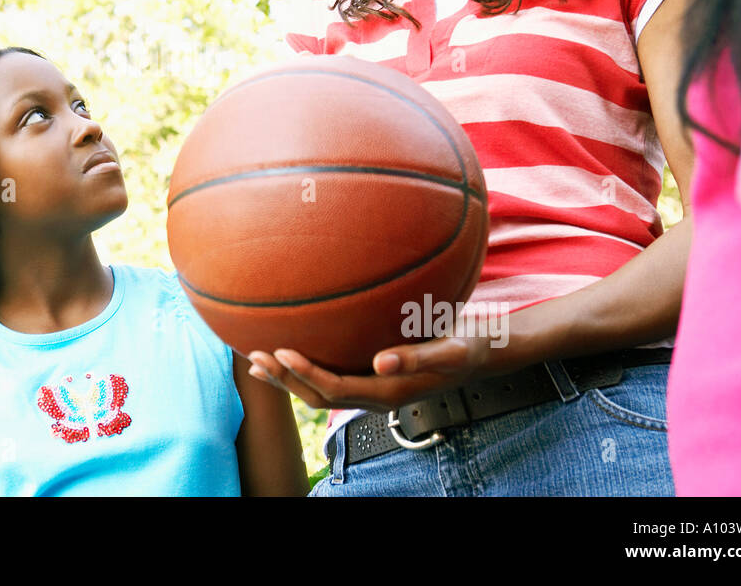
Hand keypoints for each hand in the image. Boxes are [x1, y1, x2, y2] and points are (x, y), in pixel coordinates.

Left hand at [246, 335, 495, 411]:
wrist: (485, 352)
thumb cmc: (471, 345)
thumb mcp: (453, 348)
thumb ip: (419, 356)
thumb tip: (381, 360)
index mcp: (390, 391)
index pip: (336, 388)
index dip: (307, 373)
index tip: (282, 351)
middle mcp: (376, 395)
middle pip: (319, 395)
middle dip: (285, 379)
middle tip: (254, 357)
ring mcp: (372, 388)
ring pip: (320, 390)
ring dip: (288, 377)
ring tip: (256, 360)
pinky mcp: (371, 376)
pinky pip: (330, 377)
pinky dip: (304, 368)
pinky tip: (288, 350)